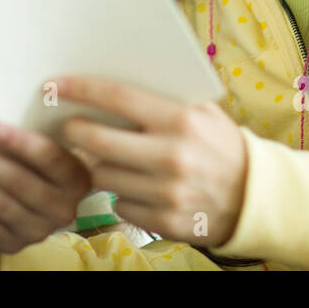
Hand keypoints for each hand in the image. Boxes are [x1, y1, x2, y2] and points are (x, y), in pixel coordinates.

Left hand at [0, 121, 92, 252]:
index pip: (50, 158)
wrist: (41, 197)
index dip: (19, 142)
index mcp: (78, 178)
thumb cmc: (36, 156)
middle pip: (19, 181)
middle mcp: (63, 209)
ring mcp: (39, 230)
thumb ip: (34, 124)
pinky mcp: (15, 244)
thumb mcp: (45, 139)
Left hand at [52, 76, 247, 246]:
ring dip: (99, 166)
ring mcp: (167, 192)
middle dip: (74, 132)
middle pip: (97, 140)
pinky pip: (119, 205)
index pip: (118, 98)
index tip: (54, 85)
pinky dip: (120, 196)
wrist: (254, 197)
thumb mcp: (201, 112)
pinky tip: (135, 187)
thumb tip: (106, 85)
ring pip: (102, 176)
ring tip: (111, 159)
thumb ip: (160, 99)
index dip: (80, 90)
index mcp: (181, 120)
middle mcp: (172, 155)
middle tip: (69, 127)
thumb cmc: (218, 145)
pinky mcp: (164, 222)